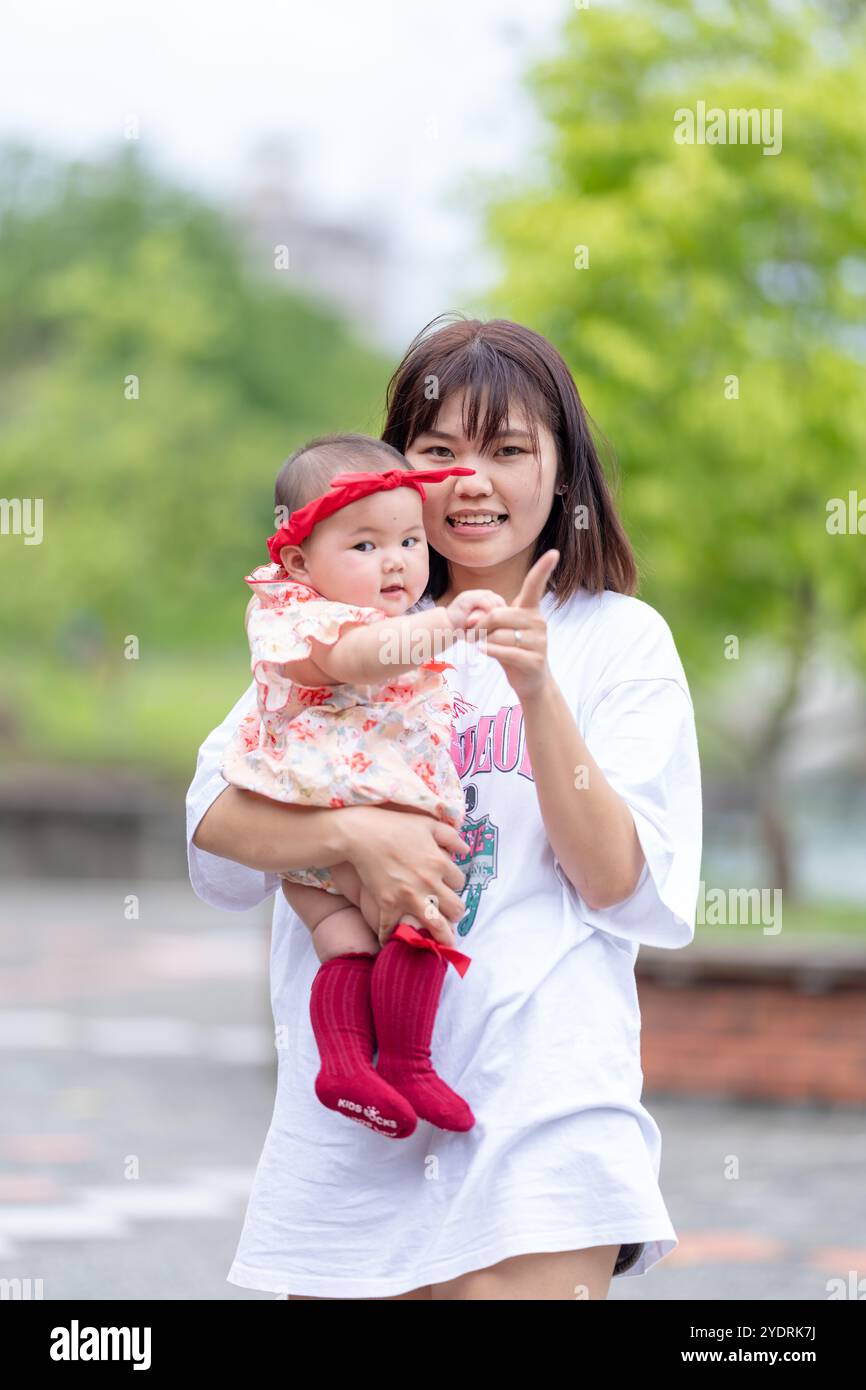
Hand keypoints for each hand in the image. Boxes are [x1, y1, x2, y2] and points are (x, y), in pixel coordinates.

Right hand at [338, 805, 469, 938]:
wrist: (362, 834)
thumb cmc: (395, 826)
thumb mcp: (428, 824)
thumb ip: (450, 836)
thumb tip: (466, 849)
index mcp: (440, 863)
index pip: (461, 882)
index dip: (455, 884)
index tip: (448, 885)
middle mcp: (429, 883)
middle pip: (455, 908)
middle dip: (455, 912)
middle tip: (450, 915)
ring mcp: (409, 897)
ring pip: (435, 926)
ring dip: (441, 936)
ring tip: (442, 944)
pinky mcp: (388, 904)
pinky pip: (392, 929)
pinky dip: (391, 937)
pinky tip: (392, 943)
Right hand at [445, 588, 505, 634]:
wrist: (443, 628)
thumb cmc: (460, 630)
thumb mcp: (477, 623)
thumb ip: (486, 619)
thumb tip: (502, 623)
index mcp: (476, 598)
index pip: (496, 598)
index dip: (502, 608)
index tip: (506, 620)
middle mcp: (473, 594)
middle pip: (495, 597)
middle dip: (501, 608)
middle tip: (504, 620)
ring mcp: (469, 596)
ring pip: (490, 598)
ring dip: (496, 609)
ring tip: (499, 620)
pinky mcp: (466, 599)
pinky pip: (483, 601)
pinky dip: (489, 609)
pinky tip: (490, 619)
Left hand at [474, 549, 559, 700]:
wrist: (531, 681)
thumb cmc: (513, 651)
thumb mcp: (501, 631)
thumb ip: (487, 621)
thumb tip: (469, 621)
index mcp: (531, 610)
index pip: (535, 586)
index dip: (543, 569)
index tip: (554, 552)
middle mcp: (539, 622)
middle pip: (499, 615)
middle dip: (480, 625)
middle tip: (471, 633)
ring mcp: (539, 641)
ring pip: (499, 636)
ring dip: (484, 642)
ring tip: (483, 646)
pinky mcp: (534, 660)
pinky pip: (503, 651)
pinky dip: (489, 651)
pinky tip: (483, 651)